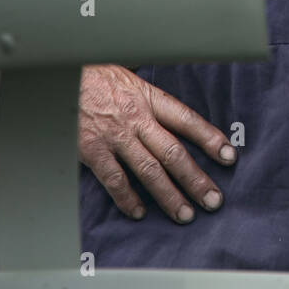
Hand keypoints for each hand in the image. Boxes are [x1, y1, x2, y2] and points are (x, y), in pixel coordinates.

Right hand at [79, 64, 236, 222]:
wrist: (59, 74)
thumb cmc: (95, 75)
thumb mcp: (129, 78)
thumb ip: (150, 98)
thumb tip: (172, 112)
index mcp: (148, 98)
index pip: (187, 120)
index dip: (210, 139)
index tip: (229, 156)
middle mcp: (136, 118)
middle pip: (173, 152)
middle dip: (196, 179)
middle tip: (213, 200)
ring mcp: (115, 136)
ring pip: (149, 171)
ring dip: (169, 195)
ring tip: (185, 214)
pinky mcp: (92, 150)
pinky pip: (115, 180)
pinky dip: (128, 199)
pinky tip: (139, 212)